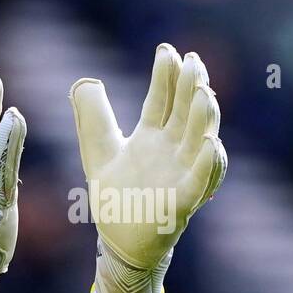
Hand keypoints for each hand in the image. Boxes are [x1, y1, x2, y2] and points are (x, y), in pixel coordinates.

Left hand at [70, 44, 226, 292]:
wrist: (119, 243)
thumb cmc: (116, 197)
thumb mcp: (98, 152)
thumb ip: (92, 119)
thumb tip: (84, 82)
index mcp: (152, 137)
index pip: (161, 100)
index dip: (165, 76)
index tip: (166, 50)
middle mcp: (171, 150)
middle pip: (185, 112)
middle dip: (191, 87)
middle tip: (192, 61)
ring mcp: (180, 173)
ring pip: (199, 139)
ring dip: (203, 117)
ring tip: (203, 93)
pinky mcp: (183, 200)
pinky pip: (200, 179)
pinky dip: (206, 162)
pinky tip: (208, 144)